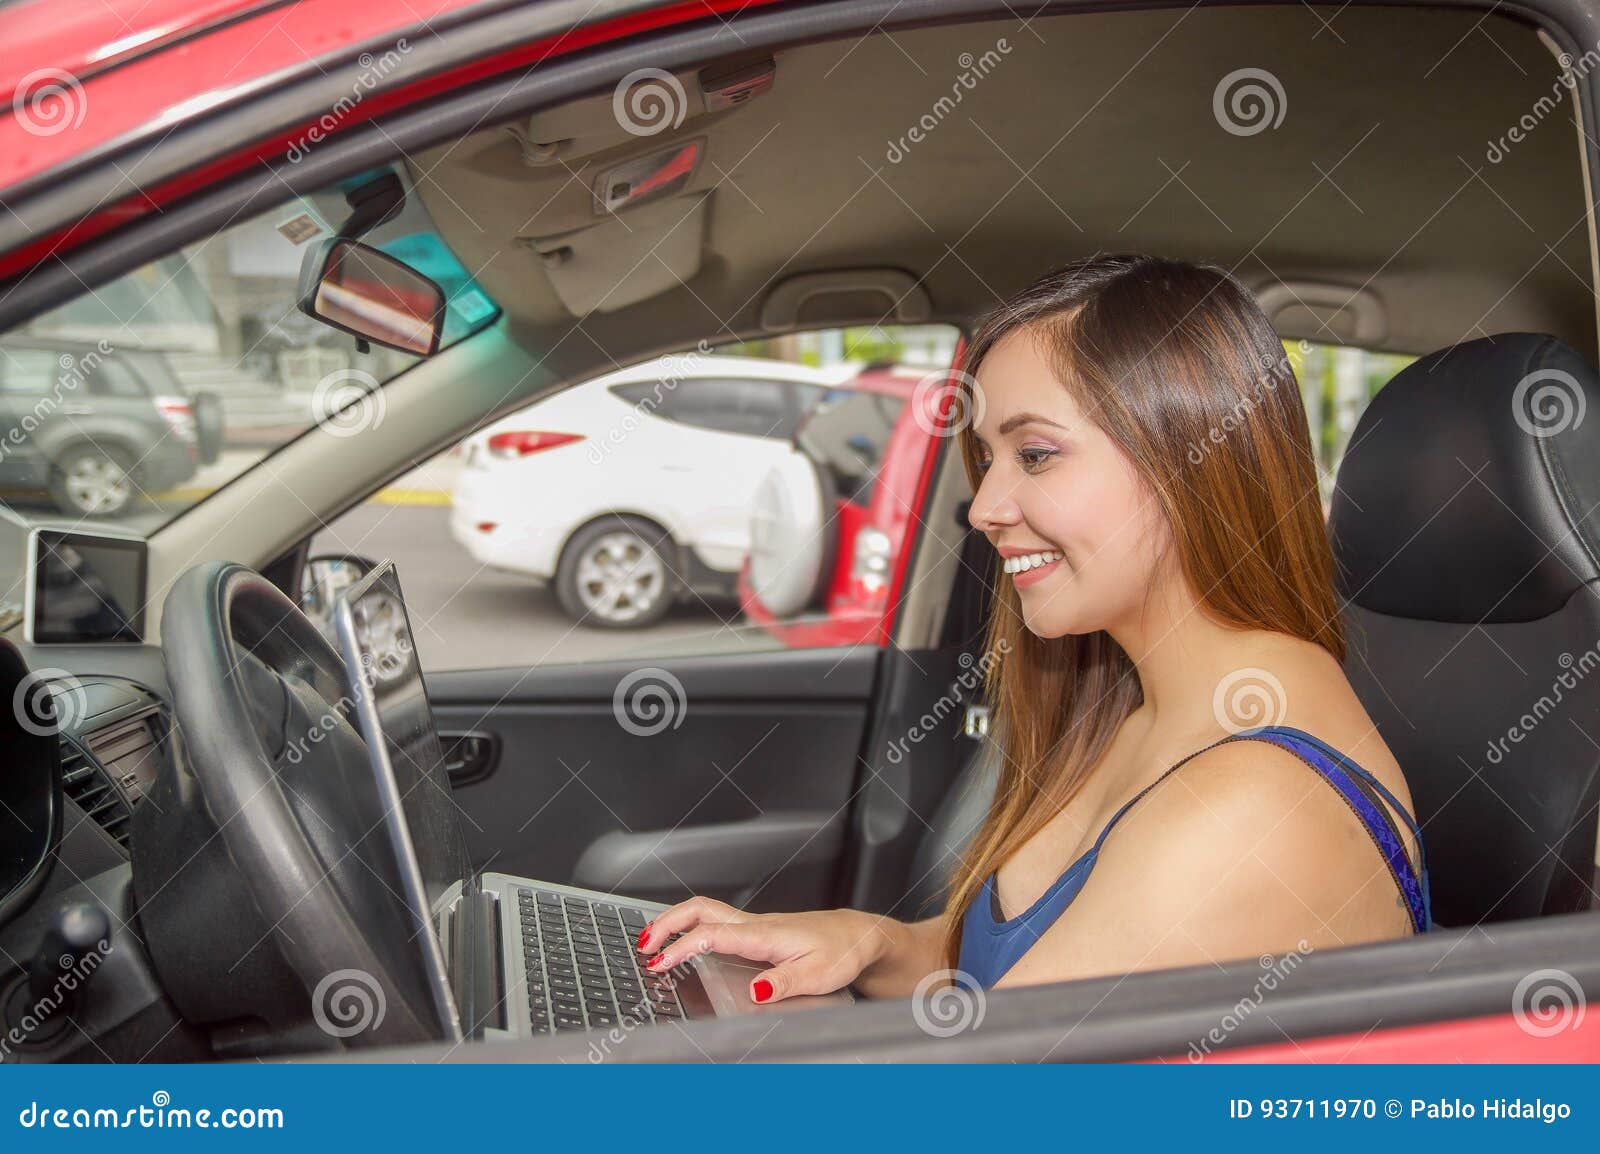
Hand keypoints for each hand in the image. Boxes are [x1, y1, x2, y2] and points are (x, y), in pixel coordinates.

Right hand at [636, 897, 891, 1004]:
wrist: (860, 936)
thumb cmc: (842, 952)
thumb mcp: (819, 976)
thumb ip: (785, 984)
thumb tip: (755, 990)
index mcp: (765, 935)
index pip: (712, 936)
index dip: (681, 948)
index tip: (658, 963)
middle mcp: (756, 924)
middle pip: (700, 910)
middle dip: (666, 923)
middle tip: (643, 944)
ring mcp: (756, 924)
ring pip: (706, 911)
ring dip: (675, 921)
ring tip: (652, 939)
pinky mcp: (758, 930)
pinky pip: (716, 920)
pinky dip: (691, 925)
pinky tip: (686, 940)